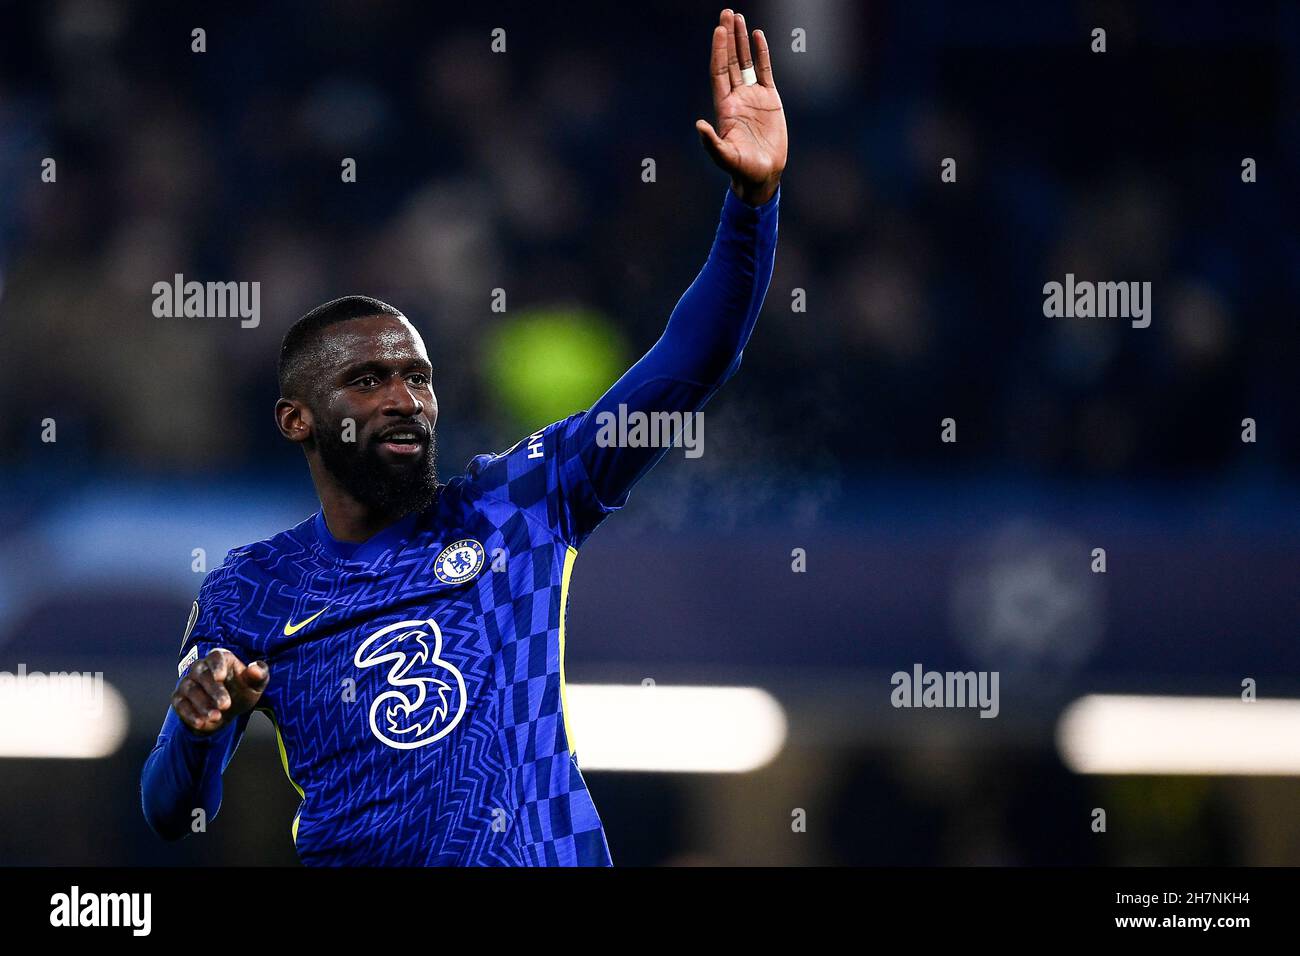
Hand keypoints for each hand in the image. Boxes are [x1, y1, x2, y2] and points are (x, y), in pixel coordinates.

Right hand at [172, 648, 269, 734]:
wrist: (226, 711)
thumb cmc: (242, 690)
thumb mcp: (255, 685)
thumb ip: (259, 675)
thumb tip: (254, 669)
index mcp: (220, 658)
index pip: (216, 656)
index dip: (217, 665)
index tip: (221, 677)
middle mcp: (200, 667)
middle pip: (202, 674)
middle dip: (214, 691)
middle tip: (226, 705)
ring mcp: (188, 682)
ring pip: (191, 690)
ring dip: (203, 705)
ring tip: (217, 717)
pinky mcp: (179, 699)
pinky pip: (181, 705)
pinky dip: (190, 714)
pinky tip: (201, 723)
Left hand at [696, 9, 787, 205]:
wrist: (763, 174)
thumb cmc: (742, 169)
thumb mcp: (726, 157)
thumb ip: (712, 143)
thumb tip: (699, 125)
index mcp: (725, 107)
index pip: (719, 72)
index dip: (718, 51)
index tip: (718, 30)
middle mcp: (736, 97)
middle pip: (729, 61)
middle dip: (727, 37)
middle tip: (726, 13)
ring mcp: (752, 96)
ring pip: (745, 62)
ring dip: (741, 40)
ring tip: (738, 17)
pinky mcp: (769, 99)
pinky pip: (765, 71)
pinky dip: (761, 53)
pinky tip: (757, 36)